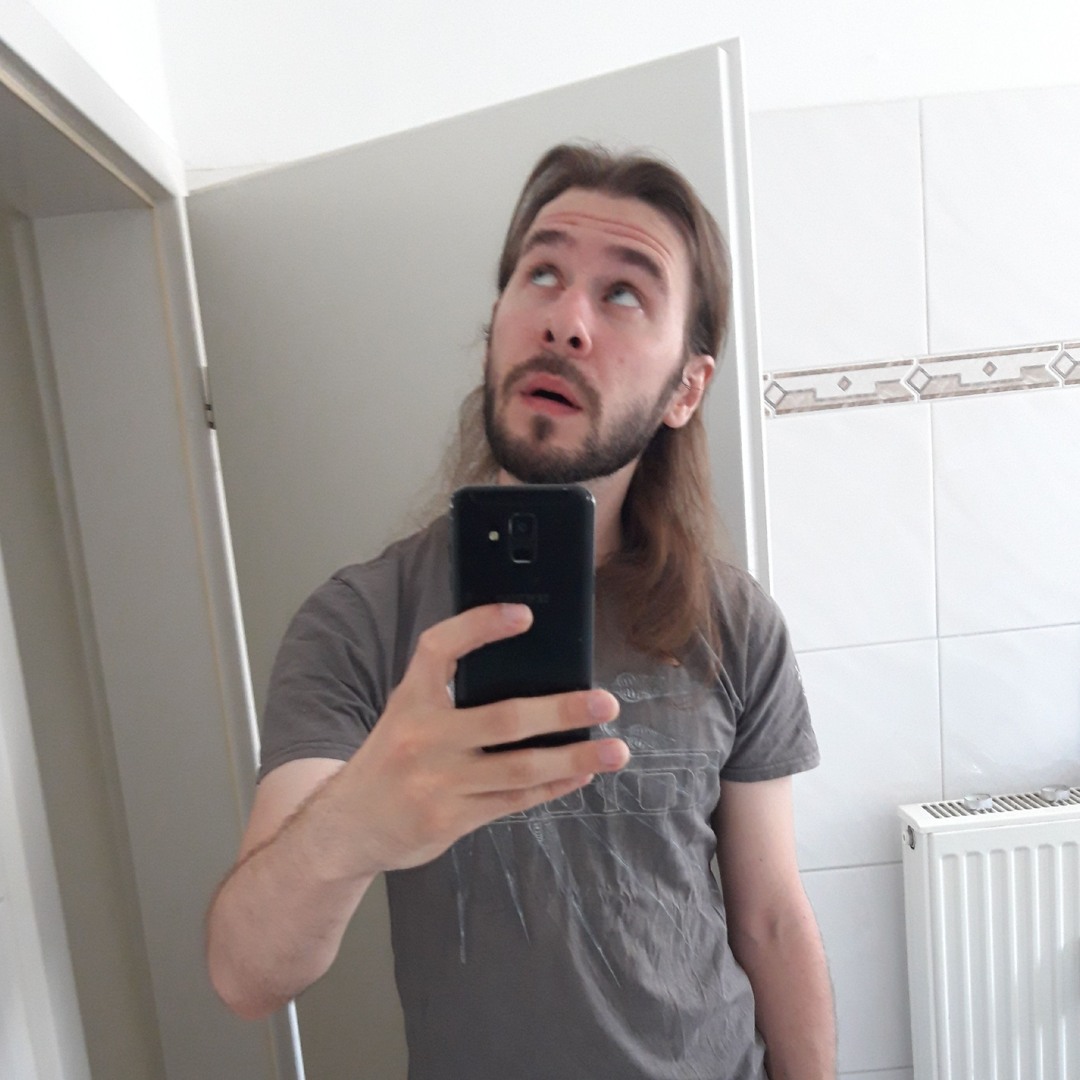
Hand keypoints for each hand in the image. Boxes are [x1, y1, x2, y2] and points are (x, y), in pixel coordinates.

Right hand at [329, 603, 627, 875]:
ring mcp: (437, 783)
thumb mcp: (406, 714)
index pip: (439, 649)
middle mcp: (422, 738)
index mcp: (410, 700)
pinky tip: (581, 774)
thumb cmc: (391, 759)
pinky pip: (514, 802)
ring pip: (519, 769)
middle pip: (503, 718)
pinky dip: (553, 787)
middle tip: (605, 702)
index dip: (479, 626)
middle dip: (562, 710)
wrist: (346, 826)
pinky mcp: (451, 819)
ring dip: (573, 757)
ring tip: (615, 749)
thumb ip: (451, 694)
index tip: (523, 615)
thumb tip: (532, 678)